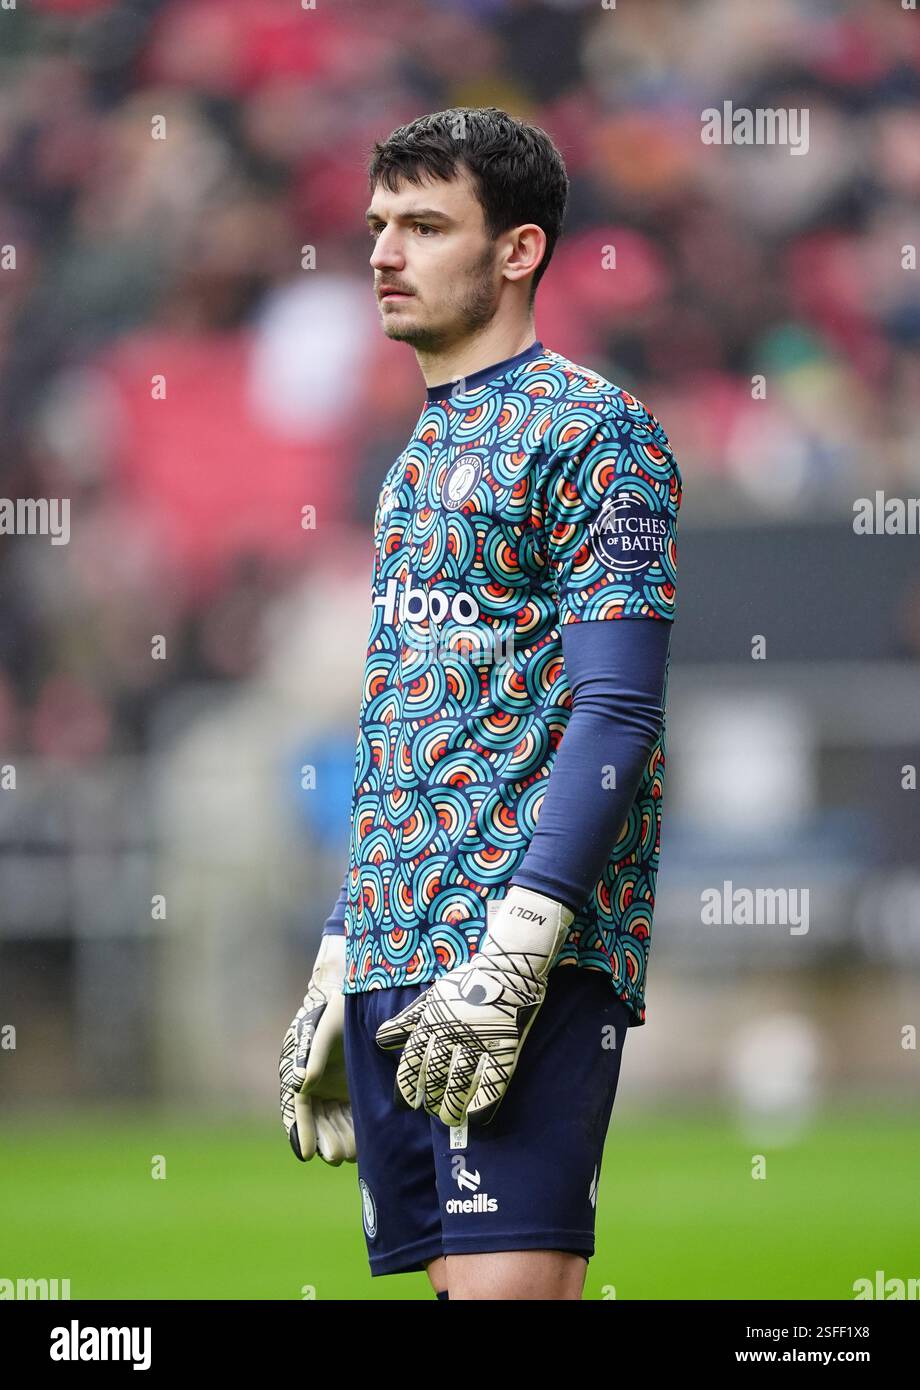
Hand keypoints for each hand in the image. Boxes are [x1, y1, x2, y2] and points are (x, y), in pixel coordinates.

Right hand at [279, 933, 355, 1164]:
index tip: (306, 1153)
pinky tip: (364, 1145)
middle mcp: (315, 1084)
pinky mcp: (354, 1090)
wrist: (365, 996)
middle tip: (336, 1155)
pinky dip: (356, 1132)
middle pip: (316, 1121)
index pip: (297, 1107)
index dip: (300, 1130)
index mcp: (301, 1069)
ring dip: (340, 1140)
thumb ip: (314, 1054)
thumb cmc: (339, 1008)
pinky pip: (352, 1117)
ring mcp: (335, 1088)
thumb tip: (301, 1085)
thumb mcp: (326, 1026)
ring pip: (334, 1123)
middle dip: (323, 1140)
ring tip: (351, 1154)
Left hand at [374, 887, 572, 1127]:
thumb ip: (407, 1021)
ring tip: (451, 1119)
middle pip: (435, 1076)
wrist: (507, 966)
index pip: (412, 1060)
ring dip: (453, 1107)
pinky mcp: (505, 1045)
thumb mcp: (431, 998)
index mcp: (432, 1021)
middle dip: (431, 1099)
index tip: (405, 1104)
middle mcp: (452, 1032)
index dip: (406, 1086)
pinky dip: (482, 1104)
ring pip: (460, 1083)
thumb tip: (381, 1041)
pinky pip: (492, 1080)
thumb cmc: (466, 983)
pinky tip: (476, 1118)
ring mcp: (479, 1039)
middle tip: (433, 1111)